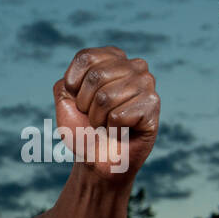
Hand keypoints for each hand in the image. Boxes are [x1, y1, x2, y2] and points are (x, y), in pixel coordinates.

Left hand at [53, 46, 158, 181]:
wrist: (96, 159)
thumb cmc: (82, 130)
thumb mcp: (65, 102)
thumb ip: (65, 82)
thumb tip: (75, 78)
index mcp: (113, 59)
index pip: (86, 57)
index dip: (73, 84)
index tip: (77, 101)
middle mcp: (134, 66)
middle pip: (96, 77)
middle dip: (85, 104)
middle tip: (94, 116)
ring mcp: (147, 83)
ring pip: (106, 97)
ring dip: (98, 119)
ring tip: (107, 124)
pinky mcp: (153, 105)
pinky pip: (119, 115)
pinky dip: (111, 129)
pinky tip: (120, 131)